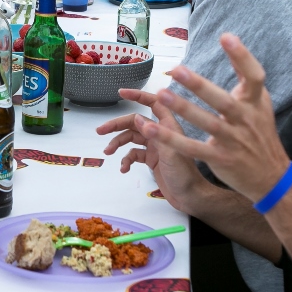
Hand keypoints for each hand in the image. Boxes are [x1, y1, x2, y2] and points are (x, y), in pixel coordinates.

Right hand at [97, 90, 208, 214]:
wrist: (191, 198)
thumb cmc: (186, 176)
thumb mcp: (170, 154)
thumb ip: (155, 135)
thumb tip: (136, 118)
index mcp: (168, 127)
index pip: (153, 104)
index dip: (138, 96)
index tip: (120, 93)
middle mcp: (161, 134)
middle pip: (135, 122)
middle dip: (117, 125)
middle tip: (100, 131)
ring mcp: (156, 147)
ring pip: (132, 138)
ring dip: (118, 143)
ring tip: (108, 152)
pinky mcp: (152, 160)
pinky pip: (134, 154)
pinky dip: (126, 159)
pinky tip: (124, 169)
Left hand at [132, 34, 291, 200]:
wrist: (272, 177)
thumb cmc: (260, 133)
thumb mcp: (260, 104)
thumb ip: (245, 75)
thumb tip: (231, 39)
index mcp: (256, 103)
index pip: (255, 77)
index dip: (243, 57)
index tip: (227, 37)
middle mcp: (246, 121)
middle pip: (223, 102)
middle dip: (200, 86)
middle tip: (177, 69)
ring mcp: (233, 141)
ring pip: (206, 124)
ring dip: (183, 110)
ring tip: (161, 94)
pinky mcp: (219, 159)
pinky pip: (191, 148)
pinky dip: (170, 139)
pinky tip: (149, 129)